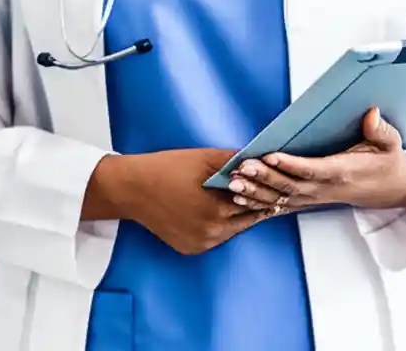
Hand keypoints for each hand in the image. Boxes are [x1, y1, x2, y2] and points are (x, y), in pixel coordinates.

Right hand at [85, 148, 271, 254]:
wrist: (131, 188)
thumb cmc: (167, 169)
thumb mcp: (205, 158)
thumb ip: (237, 160)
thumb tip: (262, 157)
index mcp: (217, 211)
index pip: (255, 204)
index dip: (265, 192)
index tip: (273, 184)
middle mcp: (211, 233)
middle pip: (247, 220)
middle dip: (255, 204)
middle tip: (266, 191)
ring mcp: (200, 244)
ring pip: (233, 230)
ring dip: (239, 216)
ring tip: (245, 198)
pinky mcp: (190, 249)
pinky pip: (216, 237)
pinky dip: (221, 225)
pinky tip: (220, 209)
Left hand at [227, 108, 405, 213]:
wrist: (392, 190)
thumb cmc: (387, 163)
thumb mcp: (391, 144)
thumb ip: (380, 130)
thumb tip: (372, 114)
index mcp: (344, 172)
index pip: (313, 170)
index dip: (291, 165)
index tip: (270, 156)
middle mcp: (326, 188)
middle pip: (291, 186)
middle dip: (264, 178)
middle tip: (241, 168)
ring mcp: (316, 198)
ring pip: (282, 198)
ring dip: (256, 192)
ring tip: (233, 184)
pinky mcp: (310, 201)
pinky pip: (282, 205)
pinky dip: (260, 202)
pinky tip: (240, 197)